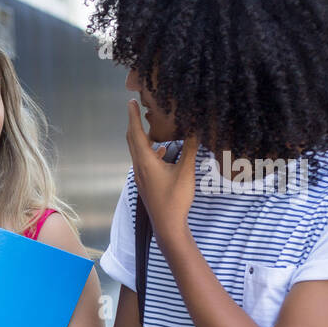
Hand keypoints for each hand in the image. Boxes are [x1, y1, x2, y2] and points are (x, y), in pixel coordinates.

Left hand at [126, 99, 199, 239]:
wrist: (167, 224)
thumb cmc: (175, 199)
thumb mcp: (186, 172)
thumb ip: (191, 149)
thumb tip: (196, 129)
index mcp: (145, 161)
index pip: (136, 133)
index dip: (133, 116)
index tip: (131, 102)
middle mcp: (139, 167)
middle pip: (133, 140)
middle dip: (134, 123)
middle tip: (137, 108)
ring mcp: (141, 175)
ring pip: (138, 151)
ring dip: (142, 136)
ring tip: (151, 125)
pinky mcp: (146, 182)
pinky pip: (145, 160)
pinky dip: (150, 150)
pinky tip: (162, 150)